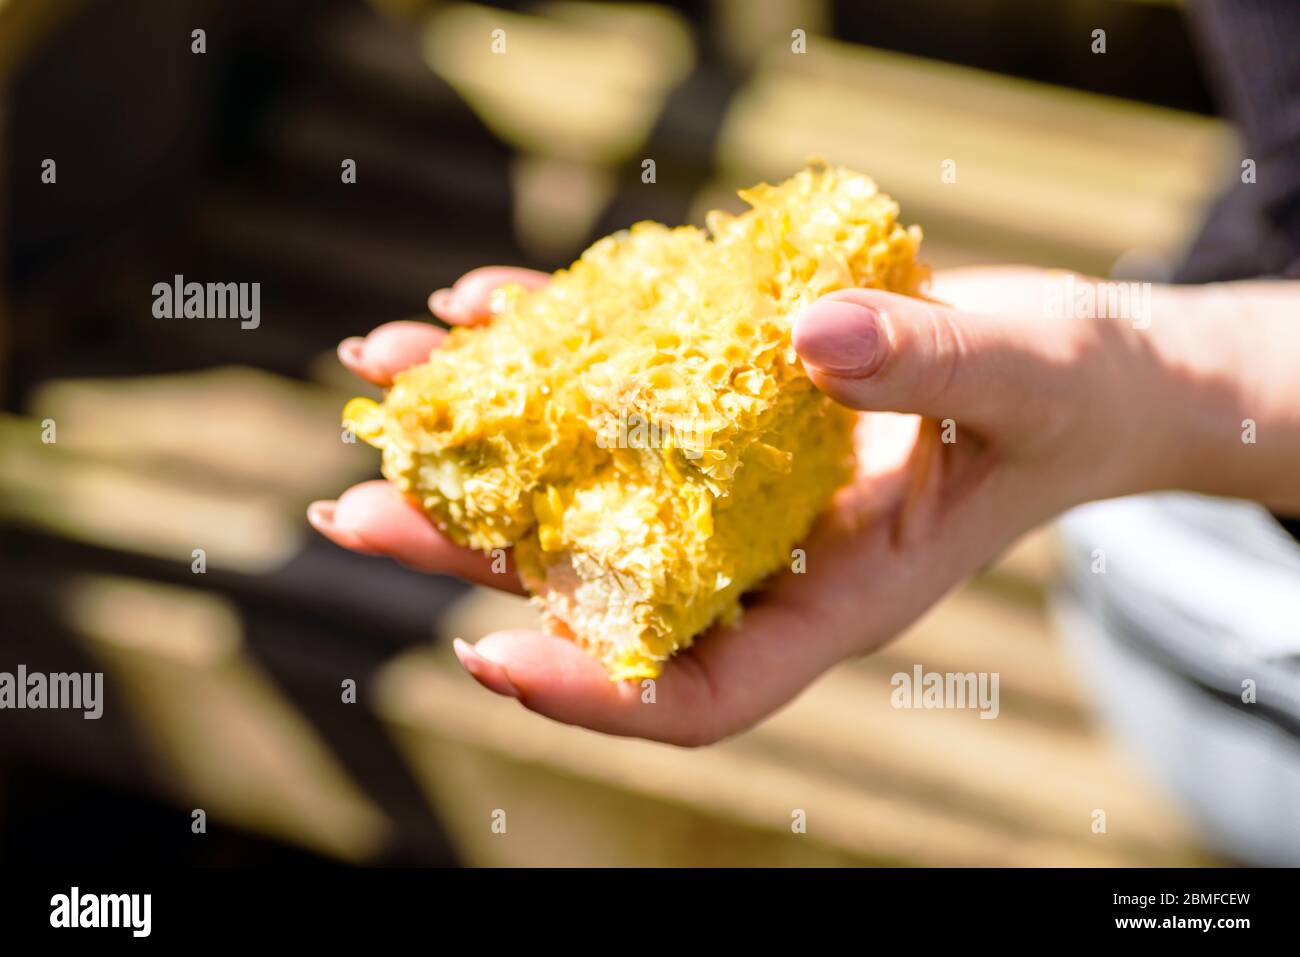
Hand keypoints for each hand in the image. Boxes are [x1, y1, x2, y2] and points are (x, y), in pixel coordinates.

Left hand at [308, 265, 1238, 744]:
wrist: (1077, 372)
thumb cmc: (1072, 398)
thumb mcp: (1025, 377)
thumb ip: (933, 364)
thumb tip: (812, 339)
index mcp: (835, 596)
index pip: (700, 689)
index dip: (592, 689)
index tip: (485, 654)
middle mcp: (762, 552)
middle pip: (595, 575)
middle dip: (471, 544)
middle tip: (355, 511)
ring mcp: (735, 481)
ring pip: (584, 478)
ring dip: (480, 432)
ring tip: (383, 375)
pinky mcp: (727, 405)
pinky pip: (620, 390)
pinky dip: (551, 348)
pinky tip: (484, 301)